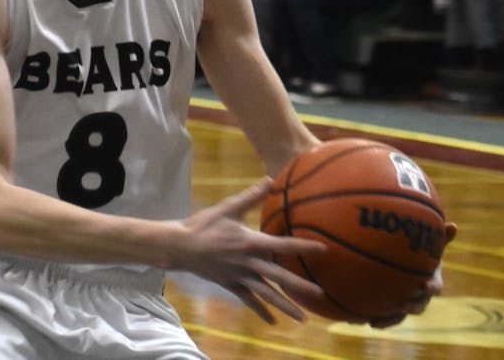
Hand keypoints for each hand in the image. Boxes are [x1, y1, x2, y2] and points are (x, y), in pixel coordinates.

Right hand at [170, 180, 326, 323]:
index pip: (282, 245)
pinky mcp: (231, 284)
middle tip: (320, 294)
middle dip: (299, 285)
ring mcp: (240, 276)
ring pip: (266, 293)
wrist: (180, 246)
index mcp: (250, 242)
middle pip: (278, 276)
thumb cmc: (204, 225)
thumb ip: (250, 196)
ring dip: (285, 305)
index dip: (303, 247)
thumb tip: (270, 180)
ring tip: (302, 318)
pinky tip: (272, 322)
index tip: (323, 250)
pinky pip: (248, 300)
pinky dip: (260, 311)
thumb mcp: (227, 208)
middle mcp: (248, 263)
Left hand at [365, 221, 457, 327]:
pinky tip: (361, 321)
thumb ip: (439, 236)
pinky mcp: (391, 307)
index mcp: (430, 281)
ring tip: (375, 322)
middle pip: (419, 305)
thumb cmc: (419, 251)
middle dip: (413, 306)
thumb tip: (454, 225)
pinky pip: (384, 316)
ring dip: (390, 319)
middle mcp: (420, 296)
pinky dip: (376, 319)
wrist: (406, 264)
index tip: (426, 285)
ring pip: (400, 315)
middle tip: (403, 304)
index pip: (435, 287)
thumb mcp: (428, 242)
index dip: (432, 287)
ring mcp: (405, 303)